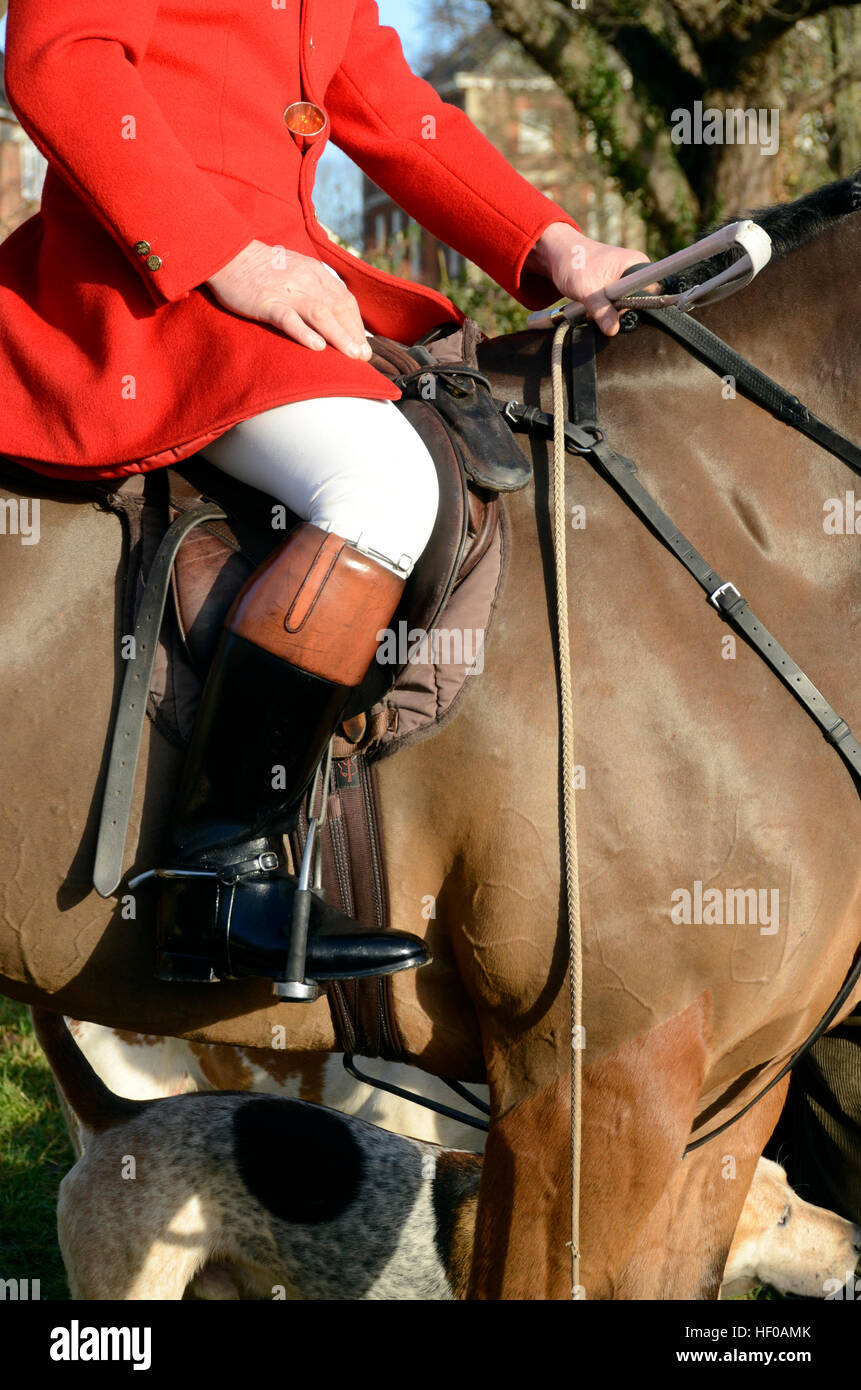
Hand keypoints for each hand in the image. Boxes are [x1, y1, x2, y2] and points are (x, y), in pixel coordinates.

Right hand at [205, 240, 371, 358]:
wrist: (228, 254)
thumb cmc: (261, 267)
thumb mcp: (295, 268)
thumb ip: (314, 285)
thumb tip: (332, 310)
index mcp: (315, 272)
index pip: (345, 299)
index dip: (357, 324)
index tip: (363, 345)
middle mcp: (306, 280)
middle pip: (339, 308)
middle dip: (354, 334)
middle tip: (364, 358)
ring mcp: (286, 291)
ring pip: (321, 314)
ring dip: (339, 336)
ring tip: (352, 356)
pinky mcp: (266, 302)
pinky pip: (289, 318)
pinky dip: (305, 333)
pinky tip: (317, 348)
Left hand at [527, 224, 654, 336]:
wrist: (560, 255)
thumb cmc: (574, 263)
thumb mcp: (587, 290)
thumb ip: (601, 310)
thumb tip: (613, 330)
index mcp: (636, 264)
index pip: (652, 291)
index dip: (641, 306)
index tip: (626, 314)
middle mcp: (636, 271)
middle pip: (639, 302)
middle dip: (619, 312)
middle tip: (599, 314)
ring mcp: (626, 280)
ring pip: (625, 306)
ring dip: (609, 313)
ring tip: (591, 310)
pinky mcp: (617, 288)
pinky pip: (617, 305)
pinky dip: (604, 311)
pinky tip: (592, 310)